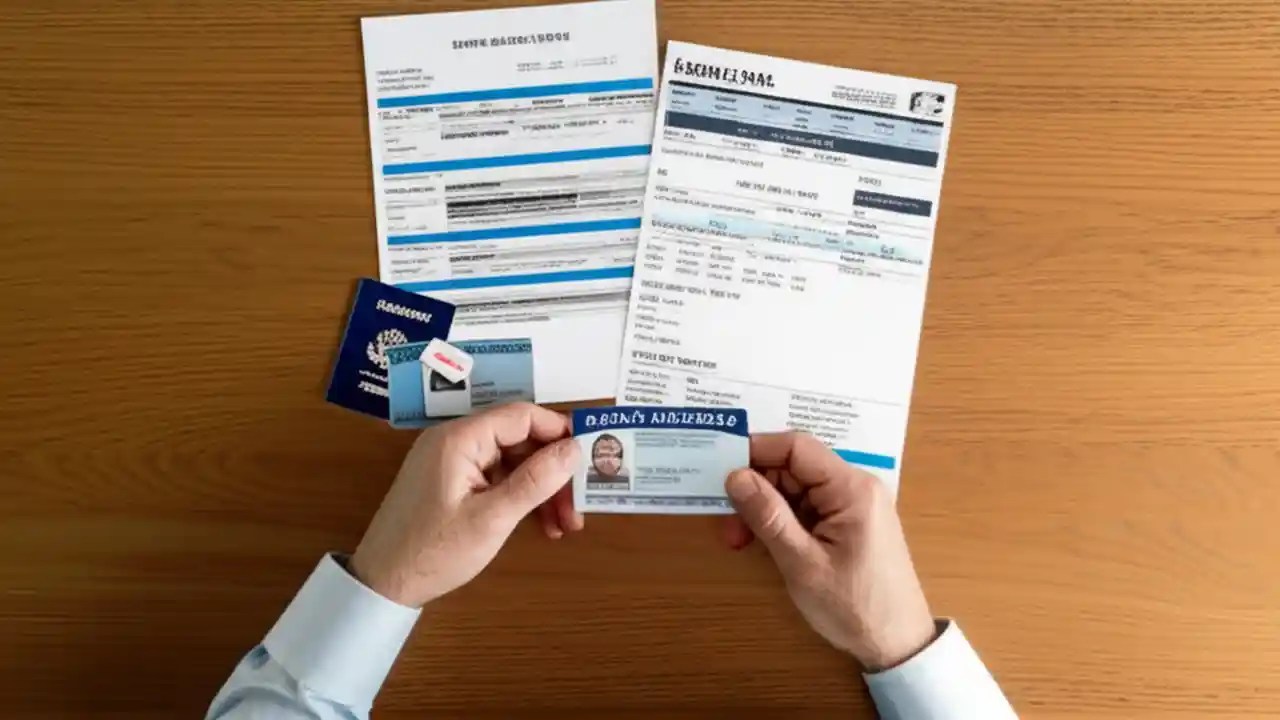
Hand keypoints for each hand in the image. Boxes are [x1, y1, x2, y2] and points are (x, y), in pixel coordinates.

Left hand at [350, 403, 582, 607]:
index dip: (560, 432)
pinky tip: (541, 525)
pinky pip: (497, 478)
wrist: (382, 584)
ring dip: (542, 489)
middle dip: (554, 470)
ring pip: (513, 462)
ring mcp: (453, 462)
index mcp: (460, 438)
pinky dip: (521, 497)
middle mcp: (456, 441)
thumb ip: (535, 481)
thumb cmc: (433, 552)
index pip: (522, 415)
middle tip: (580, 505)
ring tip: (565, 524)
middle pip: (520, 439)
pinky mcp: (452, 482)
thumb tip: (575, 448)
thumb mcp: (492, 519)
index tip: (592, 456)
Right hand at [722, 433, 935, 670]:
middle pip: (793, 468)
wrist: (899, 645)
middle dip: (755, 489)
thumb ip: (768, 517)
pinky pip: (807, 508)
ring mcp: (852, 506)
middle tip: (727, 525)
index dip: (756, 450)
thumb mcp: (803, 564)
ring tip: (739, 541)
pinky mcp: (848, 524)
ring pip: (795, 489)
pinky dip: (781, 521)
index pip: (797, 447)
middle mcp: (854, 487)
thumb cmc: (854, 607)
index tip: (719, 467)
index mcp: (851, 488)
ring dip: (764, 509)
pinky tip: (762, 543)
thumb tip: (734, 476)